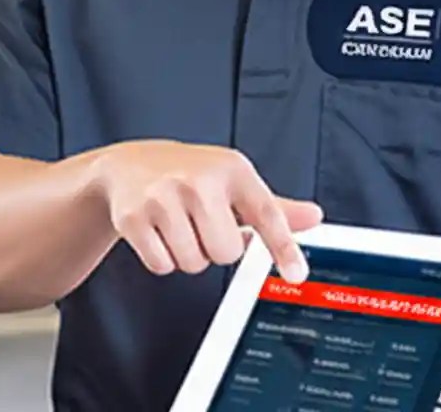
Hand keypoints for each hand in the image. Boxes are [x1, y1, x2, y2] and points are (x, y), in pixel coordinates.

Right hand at [94, 140, 322, 282]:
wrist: (127, 166)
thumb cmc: (188, 175)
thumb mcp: (232, 182)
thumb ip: (273, 207)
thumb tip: (313, 216)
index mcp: (231, 169)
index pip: (266, 213)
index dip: (283, 246)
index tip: (296, 274)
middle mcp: (198, 180)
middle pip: (226, 252)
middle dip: (215, 249)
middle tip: (203, 227)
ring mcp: (163, 197)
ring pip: (193, 262)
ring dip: (188, 255)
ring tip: (178, 227)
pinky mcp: (134, 217)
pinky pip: (162, 265)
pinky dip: (162, 259)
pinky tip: (157, 232)